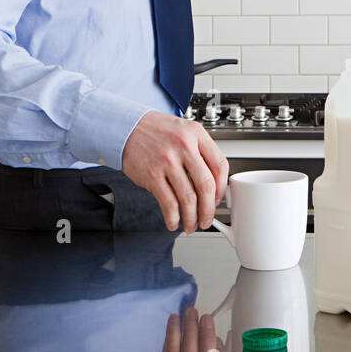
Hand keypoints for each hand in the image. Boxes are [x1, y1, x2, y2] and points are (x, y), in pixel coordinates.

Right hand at [121, 110, 228, 231]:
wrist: (128, 127)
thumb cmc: (157, 131)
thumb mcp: (185, 131)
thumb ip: (201, 152)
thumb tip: (213, 184)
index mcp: (196, 134)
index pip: (220, 165)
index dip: (222, 188)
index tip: (217, 199)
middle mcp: (184, 146)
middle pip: (206, 185)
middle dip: (208, 209)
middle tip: (207, 219)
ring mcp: (168, 161)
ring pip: (188, 198)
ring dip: (192, 217)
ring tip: (191, 224)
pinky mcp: (152, 175)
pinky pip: (168, 203)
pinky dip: (173, 217)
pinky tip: (173, 221)